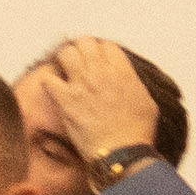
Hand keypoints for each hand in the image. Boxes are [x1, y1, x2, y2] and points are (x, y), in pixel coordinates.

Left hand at [36, 38, 163, 170]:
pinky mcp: (66, 99)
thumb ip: (134, 84)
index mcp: (122, 72)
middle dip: (81, 50)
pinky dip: (49, 81)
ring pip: (66, 53)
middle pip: (85, 42)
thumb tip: (127, 80)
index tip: (98, 59)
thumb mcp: (147, 102)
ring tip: (65, 71)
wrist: (122, 151)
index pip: (107, 45)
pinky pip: (49, 79)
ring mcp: (82, 84)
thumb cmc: (137, 133)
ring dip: (65, 60)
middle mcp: (101, 73)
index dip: (101, 50)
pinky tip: (54, 88)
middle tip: (79, 62)